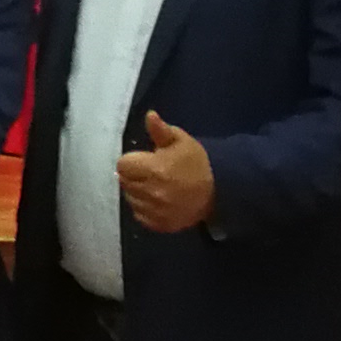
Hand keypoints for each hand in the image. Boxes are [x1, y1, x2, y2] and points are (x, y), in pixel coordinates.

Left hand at [116, 109, 215, 233]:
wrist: (217, 192)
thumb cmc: (196, 163)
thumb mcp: (181, 141)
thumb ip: (161, 130)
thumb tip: (150, 115)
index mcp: (155, 169)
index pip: (122, 165)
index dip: (132, 161)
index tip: (144, 160)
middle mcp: (152, 192)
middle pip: (124, 182)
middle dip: (133, 175)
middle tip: (149, 173)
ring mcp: (156, 211)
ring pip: (130, 199)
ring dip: (137, 192)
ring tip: (154, 186)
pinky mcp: (160, 225)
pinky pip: (140, 215)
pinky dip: (144, 209)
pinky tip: (157, 201)